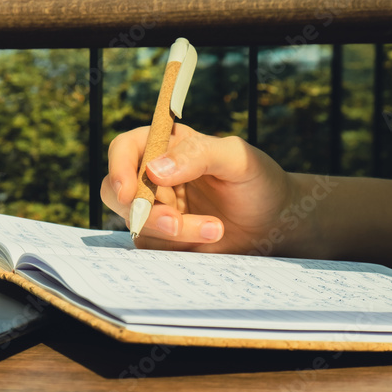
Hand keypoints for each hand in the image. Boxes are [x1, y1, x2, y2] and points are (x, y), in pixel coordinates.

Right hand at [100, 125, 304, 253]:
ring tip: (216, 228)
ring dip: (174, 232)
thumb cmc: (258, 181)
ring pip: (137, 224)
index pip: (124, 149)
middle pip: (117, 192)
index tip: (130, 193)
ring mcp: (155, 209)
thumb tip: (154, 169)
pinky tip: (209, 240)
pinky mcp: (162, 238)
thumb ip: (198, 155)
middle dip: (144, 211)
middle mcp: (152, 176)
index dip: (118, 168)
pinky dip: (179, 246)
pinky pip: (152, 246)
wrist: (275, 222)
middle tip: (176, 222)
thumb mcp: (237, 159)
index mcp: (165, 145)